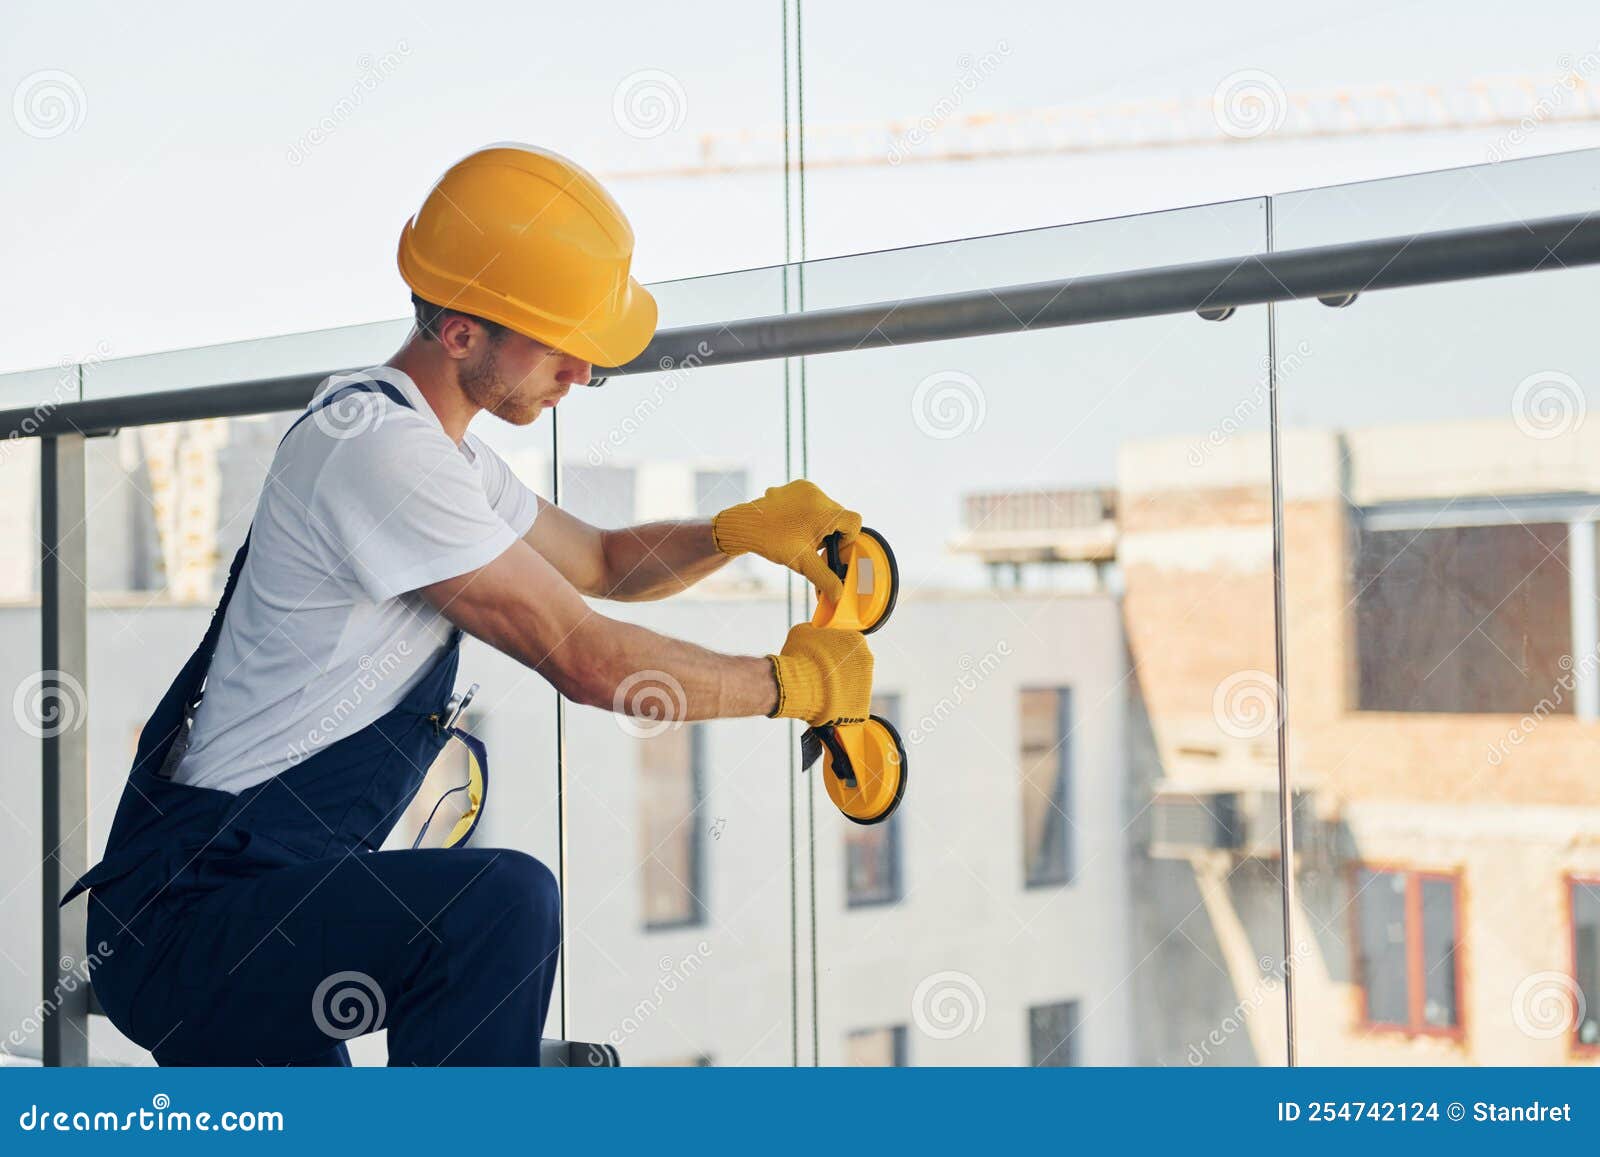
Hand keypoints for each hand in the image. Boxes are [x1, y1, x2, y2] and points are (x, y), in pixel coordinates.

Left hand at [713, 480, 861, 601]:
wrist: (745, 525)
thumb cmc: (773, 542)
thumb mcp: (803, 563)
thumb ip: (825, 579)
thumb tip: (839, 595)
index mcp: (825, 512)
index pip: (854, 522)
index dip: (848, 538)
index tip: (832, 548)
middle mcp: (818, 495)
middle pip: (839, 516)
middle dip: (831, 532)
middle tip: (813, 546)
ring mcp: (806, 487)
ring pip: (826, 507)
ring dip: (820, 522)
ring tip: (802, 535)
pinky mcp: (796, 485)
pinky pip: (812, 499)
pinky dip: (808, 512)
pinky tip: (793, 523)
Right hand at [767, 623, 873, 725]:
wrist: (798, 686)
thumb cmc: (799, 657)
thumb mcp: (803, 631)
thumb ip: (816, 631)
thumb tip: (814, 631)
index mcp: (855, 639)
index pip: (848, 643)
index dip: (834, 650)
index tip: (823, 656)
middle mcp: (866, 660)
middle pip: (854, 665)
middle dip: (840, 669)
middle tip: (821, 674)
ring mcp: (866, 684)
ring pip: (853, 685)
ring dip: (841, 687)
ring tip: (821, 690)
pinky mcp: (862, 706)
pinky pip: (852, 706)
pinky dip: (841, 706)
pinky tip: (827, 704)